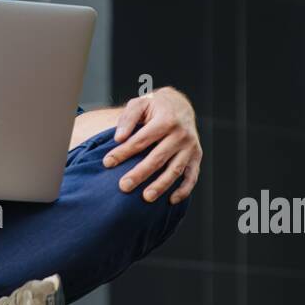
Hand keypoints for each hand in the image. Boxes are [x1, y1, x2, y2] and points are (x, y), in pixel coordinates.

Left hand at [101, 87, 201, 204]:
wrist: (180, 104)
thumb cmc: (154, 106)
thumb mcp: (140, 104)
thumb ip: (128, 119)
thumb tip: (118, 138)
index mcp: (166, 119)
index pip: (142, 140)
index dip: (123, 152)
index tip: (107, 163)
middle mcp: (181, 134)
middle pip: (158, 158)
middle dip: (140, 173)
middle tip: (123, 186)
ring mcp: (190, 147)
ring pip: (175, 170)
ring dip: (161, 185)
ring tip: (146, 198)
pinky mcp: (196, 157)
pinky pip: (192, 176)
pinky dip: (183, 190)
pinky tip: (171, 201)